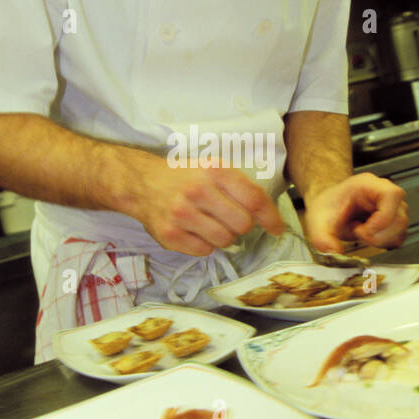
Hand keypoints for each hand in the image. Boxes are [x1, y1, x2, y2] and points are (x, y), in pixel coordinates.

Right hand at [132, 158, 285, 255]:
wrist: (142, 183)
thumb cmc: (184, 177)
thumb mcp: (213, 168)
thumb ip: (239, 187)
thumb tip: (268, 215)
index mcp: (214, 171)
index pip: (254, 199)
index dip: (271, 217)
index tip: (276, 228)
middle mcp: (198, 192)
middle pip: (243, 225)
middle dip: (242, 226)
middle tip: (230, 219)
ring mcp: (182, 215)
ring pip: (224, 240)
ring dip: (223, 236)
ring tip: (210, 223)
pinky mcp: (170, 235)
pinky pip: (204, 251)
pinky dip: (204, 245)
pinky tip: (195, 231)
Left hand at [303, 174, 408, 250]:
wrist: (328, 206)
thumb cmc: (328, 206)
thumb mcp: (318, 221)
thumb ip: (323, 238)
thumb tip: (334, 252)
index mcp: (368, 184)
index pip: (391, 196)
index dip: (382, 218)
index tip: (364, 231)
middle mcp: (384, 193)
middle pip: (399, 217)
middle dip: (379, 235)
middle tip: (359, 235)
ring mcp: (392, 207)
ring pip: (401, 229)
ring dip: (381, 240)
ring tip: (362, 234)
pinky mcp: (393, 221)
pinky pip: (399, 236)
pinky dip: (384, 243)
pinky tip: (369, 237)